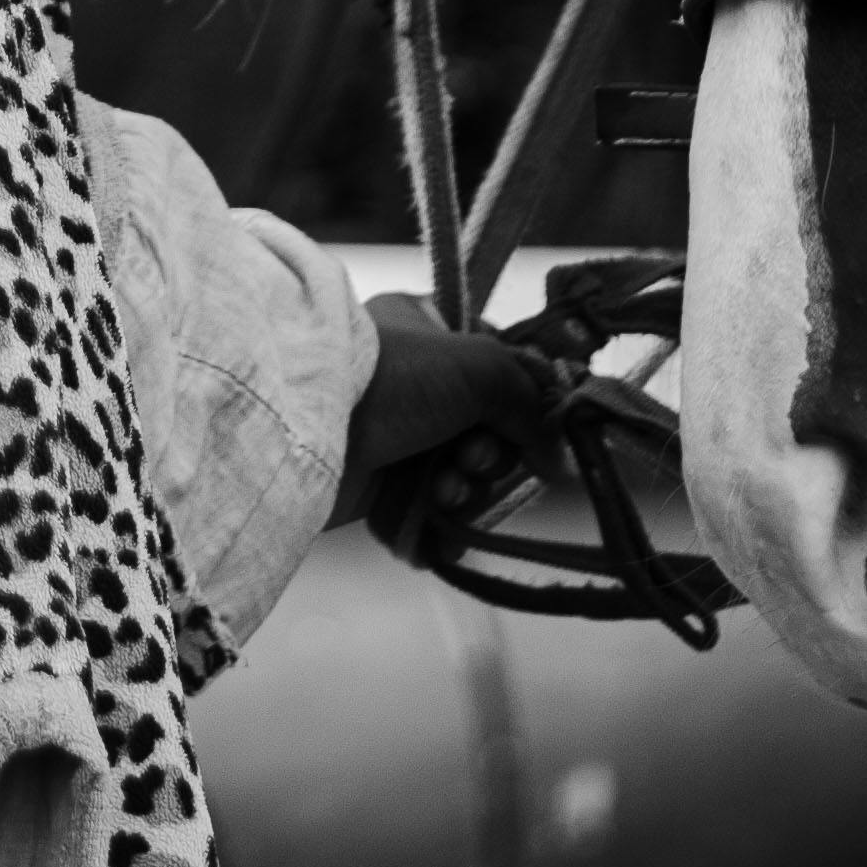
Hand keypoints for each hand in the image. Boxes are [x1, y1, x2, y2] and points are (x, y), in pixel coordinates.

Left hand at [330, 292, 565, 526]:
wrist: (308, 427)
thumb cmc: (393, 378)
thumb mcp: (479, 366)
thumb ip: (530, 403)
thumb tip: (558, 458)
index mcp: (431, 334)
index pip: (501, 372)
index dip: (522, 407)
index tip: (530, 428)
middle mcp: (416, 385)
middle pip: (489, 436)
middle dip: (489, 458)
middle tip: (469, 458)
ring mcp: (396, 439)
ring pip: (463, 483)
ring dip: (465, 496)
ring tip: (441, 492)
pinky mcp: (378, 491)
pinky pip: (430, 523)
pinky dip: (439, 532)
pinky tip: (435, 528)